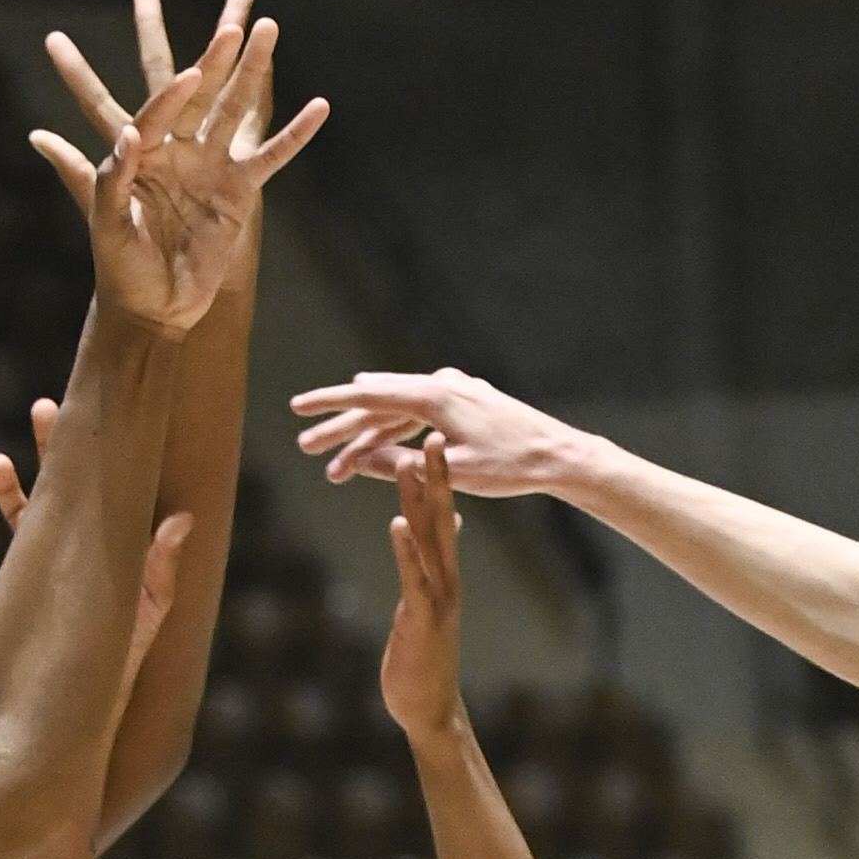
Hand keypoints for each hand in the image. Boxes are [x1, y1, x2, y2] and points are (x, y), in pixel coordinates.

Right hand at [0, 400, 190, 716]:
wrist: (91, 705)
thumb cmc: (127, 659)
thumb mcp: (151, 609)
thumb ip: (162, 566)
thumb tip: (182, 518)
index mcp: (118, 547)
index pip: (112, 491)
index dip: (108, 456)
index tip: (108, 415)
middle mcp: (87, 545)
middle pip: (76, 484)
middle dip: (63, 445)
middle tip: (52, 405)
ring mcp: (57, 559)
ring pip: (46, 498)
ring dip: (37, 463)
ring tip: (34, 420)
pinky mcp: (33, 576)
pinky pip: (20, 529)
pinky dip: (10, 497)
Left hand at [31, 0, 322, 337]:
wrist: (154, 305)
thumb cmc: (120, 263)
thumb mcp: (105, 221)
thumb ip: (106, 175)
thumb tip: (128, 130)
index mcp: (139, 148)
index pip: (148, 105)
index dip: (170, 93)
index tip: (192, 74)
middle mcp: (178, 146)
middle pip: (196, 82)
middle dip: (214, 42)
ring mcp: (211, 164)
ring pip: (236, 105)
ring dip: (254, 67)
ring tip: (269, 25)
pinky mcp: (239, 190)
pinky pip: (272, 155)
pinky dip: (296, 134)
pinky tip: (320, 106)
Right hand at [291, 366, 582, 495]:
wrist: (559, 454)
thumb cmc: (511, 466)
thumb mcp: (450, 473)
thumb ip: (400, 465)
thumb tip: (357, 461)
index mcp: (435, 397)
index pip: (369, 396)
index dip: (330, 404)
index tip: (299, 409)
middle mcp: (442, 386)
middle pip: (378, 404)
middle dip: (341, 428)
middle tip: (307, 446)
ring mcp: (455, 391)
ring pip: (398, 412)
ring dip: (368, 437)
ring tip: (337, 465)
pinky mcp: (466, 402)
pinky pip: (419, 415)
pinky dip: (396, 432)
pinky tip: (377, 444)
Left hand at [379, 435, 465, 743]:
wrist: (429, 707)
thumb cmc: (423, 657)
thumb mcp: (429, 601)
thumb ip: (434, 561)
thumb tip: (446, 526)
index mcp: (444, 573)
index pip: (442, 517)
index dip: (437, 479)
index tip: (433, 438)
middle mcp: (446, 579)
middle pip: (440, 517)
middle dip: (434, 475)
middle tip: (432, 432)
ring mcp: (437, 598)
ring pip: (428, 540)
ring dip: (418, 500)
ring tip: (412, 462)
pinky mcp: (422, 618)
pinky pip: (413, 578)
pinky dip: (405, 550)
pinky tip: (396, 524)